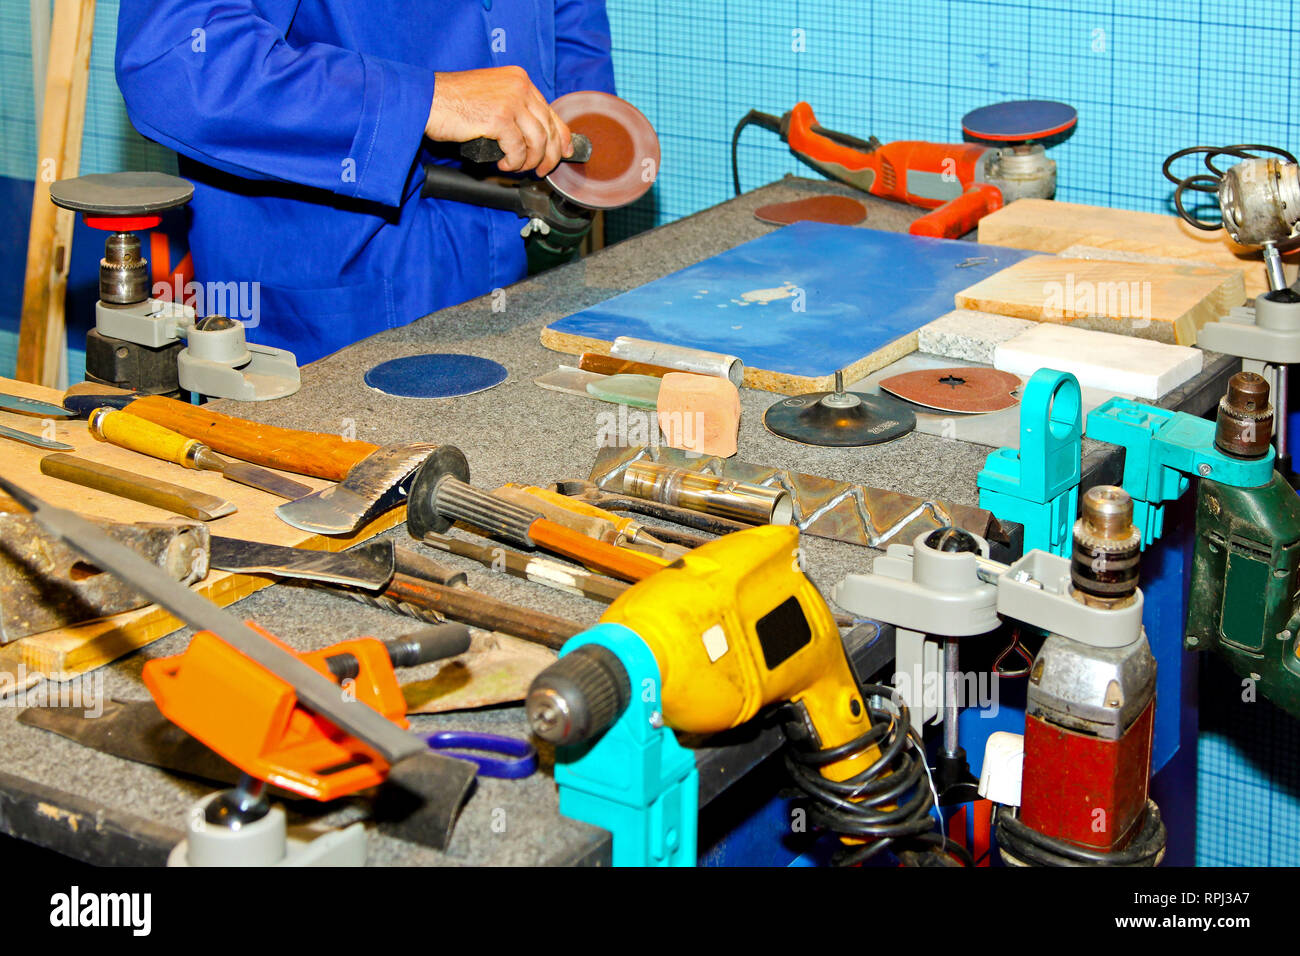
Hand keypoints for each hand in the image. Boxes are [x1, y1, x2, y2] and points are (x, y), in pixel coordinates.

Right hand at [425, 66, 571, 176]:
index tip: (564, 153)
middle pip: (549, 128)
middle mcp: (519, 86)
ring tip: (517, 168)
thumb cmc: (454, 102)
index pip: (551, 111)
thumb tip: (536, 137)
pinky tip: (503, 163)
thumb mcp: (492, 97)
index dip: (562, 136)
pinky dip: (513, 162)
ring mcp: (510, 101)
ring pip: (537, 141)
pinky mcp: (499, 118)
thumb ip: (515, 109)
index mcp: (519, 79)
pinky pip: (518, 149)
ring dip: (529, 161)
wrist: (427, 100)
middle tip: (542, 170)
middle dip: (549, 156)